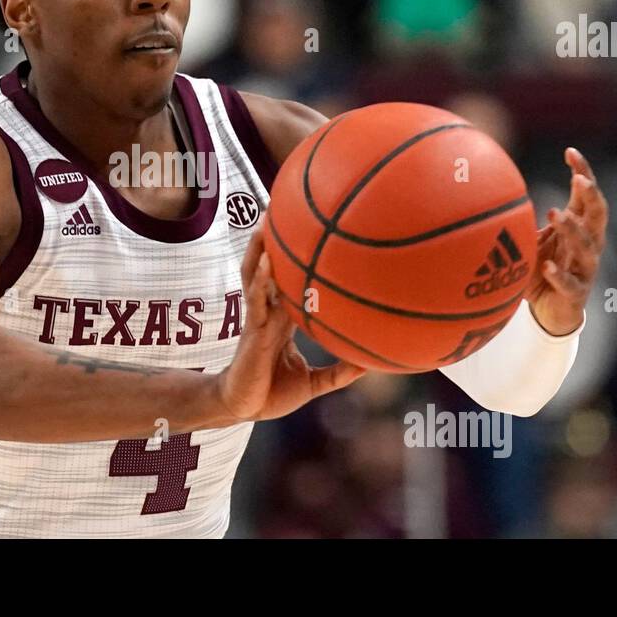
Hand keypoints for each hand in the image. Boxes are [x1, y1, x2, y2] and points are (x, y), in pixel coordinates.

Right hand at [213, 221, 365, 421]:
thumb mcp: (315, 382)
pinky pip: (255, 301)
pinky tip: (267, 264)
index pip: (290, 280)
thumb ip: (341, 372)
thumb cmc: (273, 393)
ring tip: (266, 221)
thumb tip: (373, 365)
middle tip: (283, 206)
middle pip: (270, 267)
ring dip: (260, 248)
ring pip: (256, 275)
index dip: (296, 257)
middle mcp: (270, 312)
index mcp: (283, 319)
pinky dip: (261, 281)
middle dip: (273, 239)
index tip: (312, 231)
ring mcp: (258, 319)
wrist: (243, 410)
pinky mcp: (251, 332)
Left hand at [526, 147, 608, 334]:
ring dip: (571, 229)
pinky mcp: (576, 293)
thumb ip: (523, 216)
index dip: (583, 172)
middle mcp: (588, 244)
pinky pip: (570, 283)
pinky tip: (546, 266)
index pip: (586, 195)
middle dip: (591, 195)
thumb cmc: (542, 268)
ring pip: (586, 246)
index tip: (570, 151)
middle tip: (579, 179)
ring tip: (554, 213)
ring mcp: (585, 269)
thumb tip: (496, 186)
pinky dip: (559, 274)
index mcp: (580, 227)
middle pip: (598, 215)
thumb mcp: (531, 237)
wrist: (550, 313)